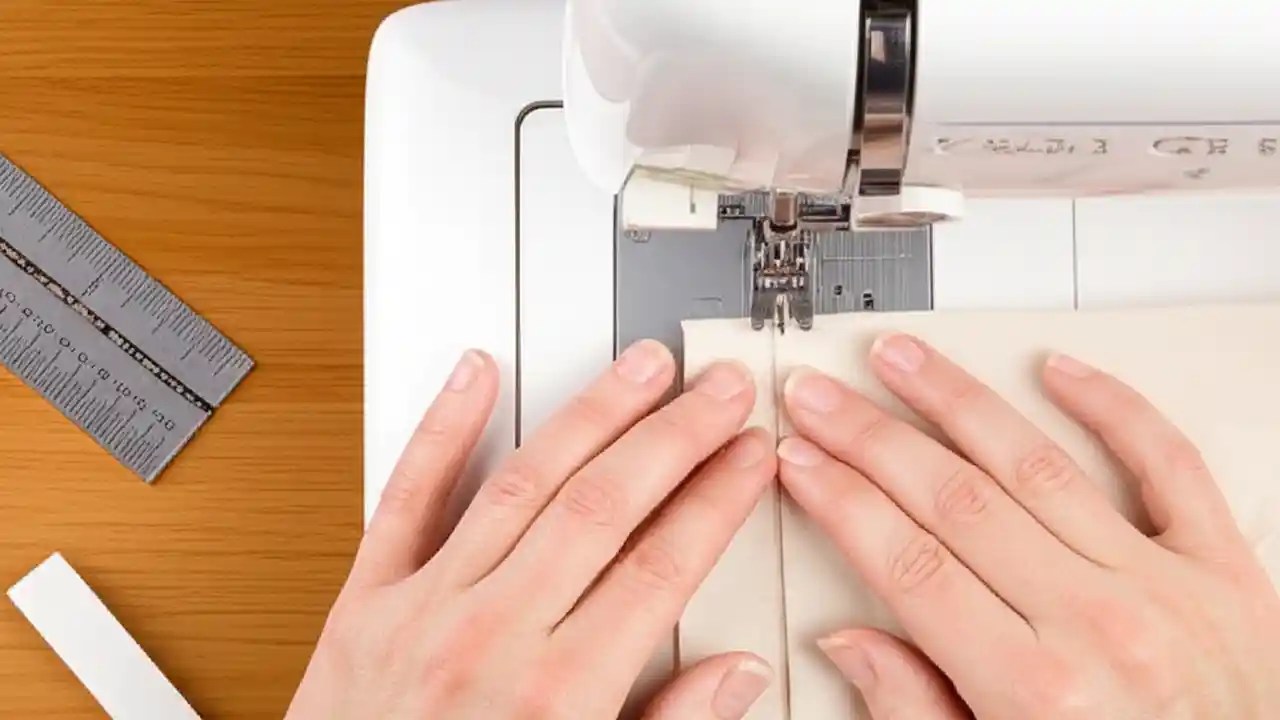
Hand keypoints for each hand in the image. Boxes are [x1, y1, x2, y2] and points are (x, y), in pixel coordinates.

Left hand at [287, 341, 777, 719]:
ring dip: (590, 415)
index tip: (748, 458)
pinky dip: (441, 431)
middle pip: (605, 508)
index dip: (717, 500)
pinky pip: (406, 500)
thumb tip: (734, 676)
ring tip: (639, 369)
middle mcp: (491, 639)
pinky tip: (476, 376)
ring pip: (524, 485)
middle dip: (674, 436)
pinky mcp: (367, 602)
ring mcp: (424, 610)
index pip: (662, 568)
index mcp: (557, 699)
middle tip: (717, 391)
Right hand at [778, 334, 1279, 719]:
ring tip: (903, 361)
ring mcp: (1166, 589)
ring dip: (956, 401)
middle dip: (870, 438)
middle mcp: (1100, 627)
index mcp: (1036, 693)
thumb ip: (916, 711)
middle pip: (954, 501)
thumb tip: (851, 643)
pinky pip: (1168, 465)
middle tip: (822, 399)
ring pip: (1035, 465)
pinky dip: (1113, 408)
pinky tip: (1059, 373)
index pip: (907, 564)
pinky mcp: (1225, 572)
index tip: (801, 462)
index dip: (841, 501)